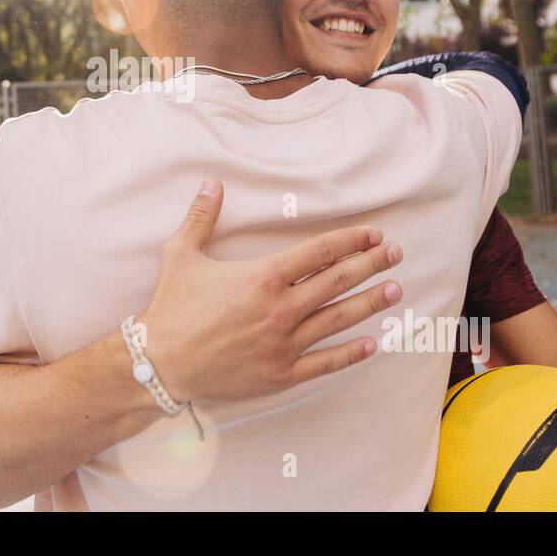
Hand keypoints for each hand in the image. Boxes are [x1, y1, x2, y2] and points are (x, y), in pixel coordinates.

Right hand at [137, 177, 402, 403]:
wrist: (160, 362)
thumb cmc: (171, 307)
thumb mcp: (181, 254)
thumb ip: (201, 216)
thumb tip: (210, 182)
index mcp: (263, 277)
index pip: (320, 253)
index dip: (351, 241)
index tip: (373, 235)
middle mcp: (281, 309)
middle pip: (338, 281)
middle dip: (371, 265)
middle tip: (396, 254)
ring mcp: (284, 343)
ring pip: (338, 319)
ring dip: (370, 302)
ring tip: (394, 290)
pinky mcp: (280, 373)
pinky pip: (324, 363)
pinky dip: (350, 353)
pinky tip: (371, 344)